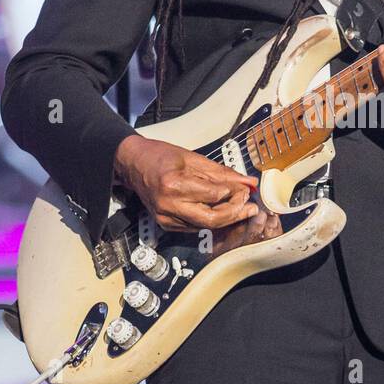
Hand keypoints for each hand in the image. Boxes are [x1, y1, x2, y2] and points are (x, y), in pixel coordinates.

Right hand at [114, 134, 258, 232]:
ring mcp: (166, 217)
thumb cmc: (158, 156)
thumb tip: (247, 182)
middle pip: (212, 219)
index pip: (215, 196)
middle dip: (235, 213)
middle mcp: (169, 205)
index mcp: (174, 184)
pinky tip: (221, 211)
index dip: (235, 194)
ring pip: (206, 226)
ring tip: (240, 208)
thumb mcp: (193, 158)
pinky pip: (195, 226)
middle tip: (249, 206)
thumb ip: (222, 173)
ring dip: (226, 218)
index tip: (246, 188)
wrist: (133, 164)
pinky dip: (211, 220)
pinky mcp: (166, 224)